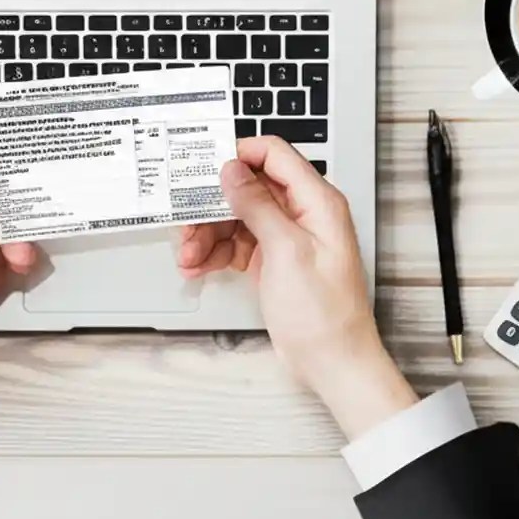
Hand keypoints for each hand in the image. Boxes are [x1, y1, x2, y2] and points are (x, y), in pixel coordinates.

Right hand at [177, 137, 416, 438]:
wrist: (332, 363)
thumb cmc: (324, 315)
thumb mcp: (286, 253)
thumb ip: (258, 206)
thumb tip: (233, 170)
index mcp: (317, 202)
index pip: (274, 155)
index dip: (237, 157)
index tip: (203, 168)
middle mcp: (302, 214)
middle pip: (248, 189)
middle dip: (212, 205)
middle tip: (185, 225)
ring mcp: (286, 237)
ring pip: (237, 218)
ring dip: (208, 234)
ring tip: (188, 256)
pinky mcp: (273, 260)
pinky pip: (237, 244)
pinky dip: (215, 253)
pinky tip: (198, 266)